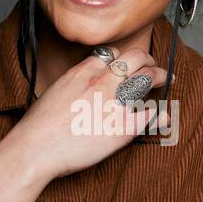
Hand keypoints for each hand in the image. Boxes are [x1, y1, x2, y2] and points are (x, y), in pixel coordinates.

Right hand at [7, 43, 173, 182]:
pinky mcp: (123, 128)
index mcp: (83, 71)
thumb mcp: (55, 90)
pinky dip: (160, 114)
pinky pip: (150, 115)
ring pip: (147, 79)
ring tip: (166, 78)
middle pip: (135, 58)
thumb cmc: (38, 126)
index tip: (126, 64)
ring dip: (160, 75)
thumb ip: (73, 84)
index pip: (112, 54)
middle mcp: (102, 82)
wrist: (36, 147)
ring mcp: (115, 103)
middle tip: (154, 65)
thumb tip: (80, 89)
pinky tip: (165, 116)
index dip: (123, 58)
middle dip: (148, 59)